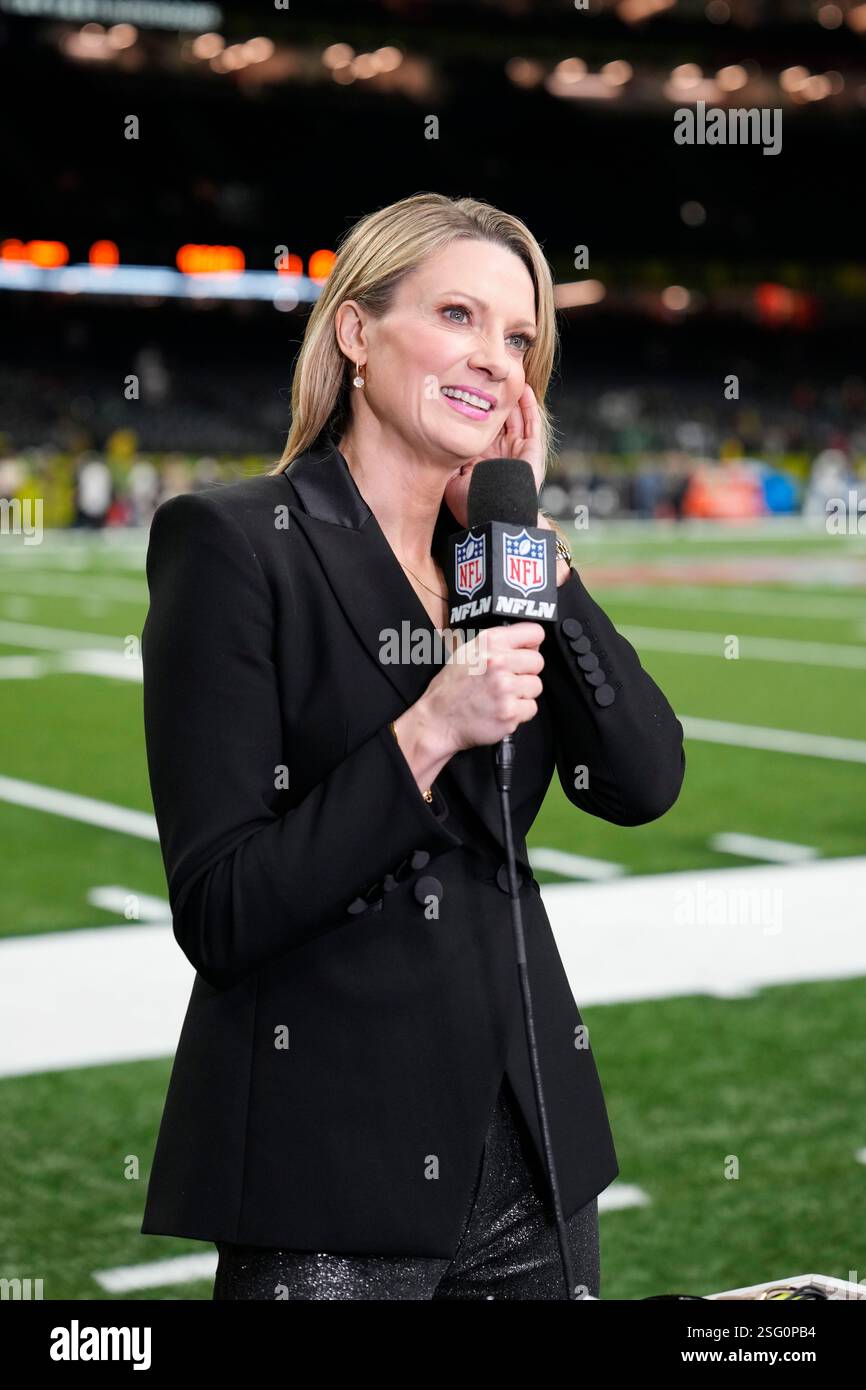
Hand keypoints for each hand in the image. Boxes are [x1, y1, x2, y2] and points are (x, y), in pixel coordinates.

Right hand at [417, 622, 545, 754]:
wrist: (438, 720)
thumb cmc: (451, 688)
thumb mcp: (467, 652)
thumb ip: (499, 644)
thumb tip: (531, 643)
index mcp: (489, 643)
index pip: (535, 632)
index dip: (532, 643)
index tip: (527, 651)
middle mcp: (498, 662)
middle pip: (538, 661)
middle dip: (526, 672)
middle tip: (507, 680)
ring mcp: (505, 688)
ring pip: (536, 686)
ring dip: (523, 693)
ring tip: (501, 696)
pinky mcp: (509, 712)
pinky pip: (531, 708)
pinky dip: (519, 712)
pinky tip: (501, 709)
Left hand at [443, 384, 543, 528]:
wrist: (495, 516)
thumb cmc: (474, 504)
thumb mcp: (452, 477)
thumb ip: (449, 458)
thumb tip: (437, 439)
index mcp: (482, 457)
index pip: (479, 427)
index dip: (473, 408)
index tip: (462, 388)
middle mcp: (500, 451)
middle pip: (498, 417)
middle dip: (493, 397)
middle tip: (485, 375)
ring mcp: (517, 448)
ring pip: (515, 416)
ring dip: (511, 396)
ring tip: (505, 375)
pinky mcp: (533, 449)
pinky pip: (533, 422)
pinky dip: (529, 404)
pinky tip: (523, 388)